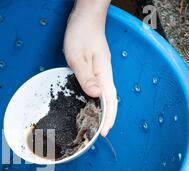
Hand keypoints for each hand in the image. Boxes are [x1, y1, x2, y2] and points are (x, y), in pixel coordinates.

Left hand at [64, 1, 116, 135]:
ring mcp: (101, 72)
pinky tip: (89, 105)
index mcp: (103, 74)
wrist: (86, 17)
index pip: (110, 101)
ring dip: (101, 111)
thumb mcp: (78, 57)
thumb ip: (86, 77)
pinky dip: (95, 100)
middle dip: (106, 119)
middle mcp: (105, 75)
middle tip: (97, 134)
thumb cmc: (81, 34)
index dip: (108, 118)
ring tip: (94, 125)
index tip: (103, 133)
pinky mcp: (95, 69)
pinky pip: (98, 89)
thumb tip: (95, 96)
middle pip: (110, 101)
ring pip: (104, 96)